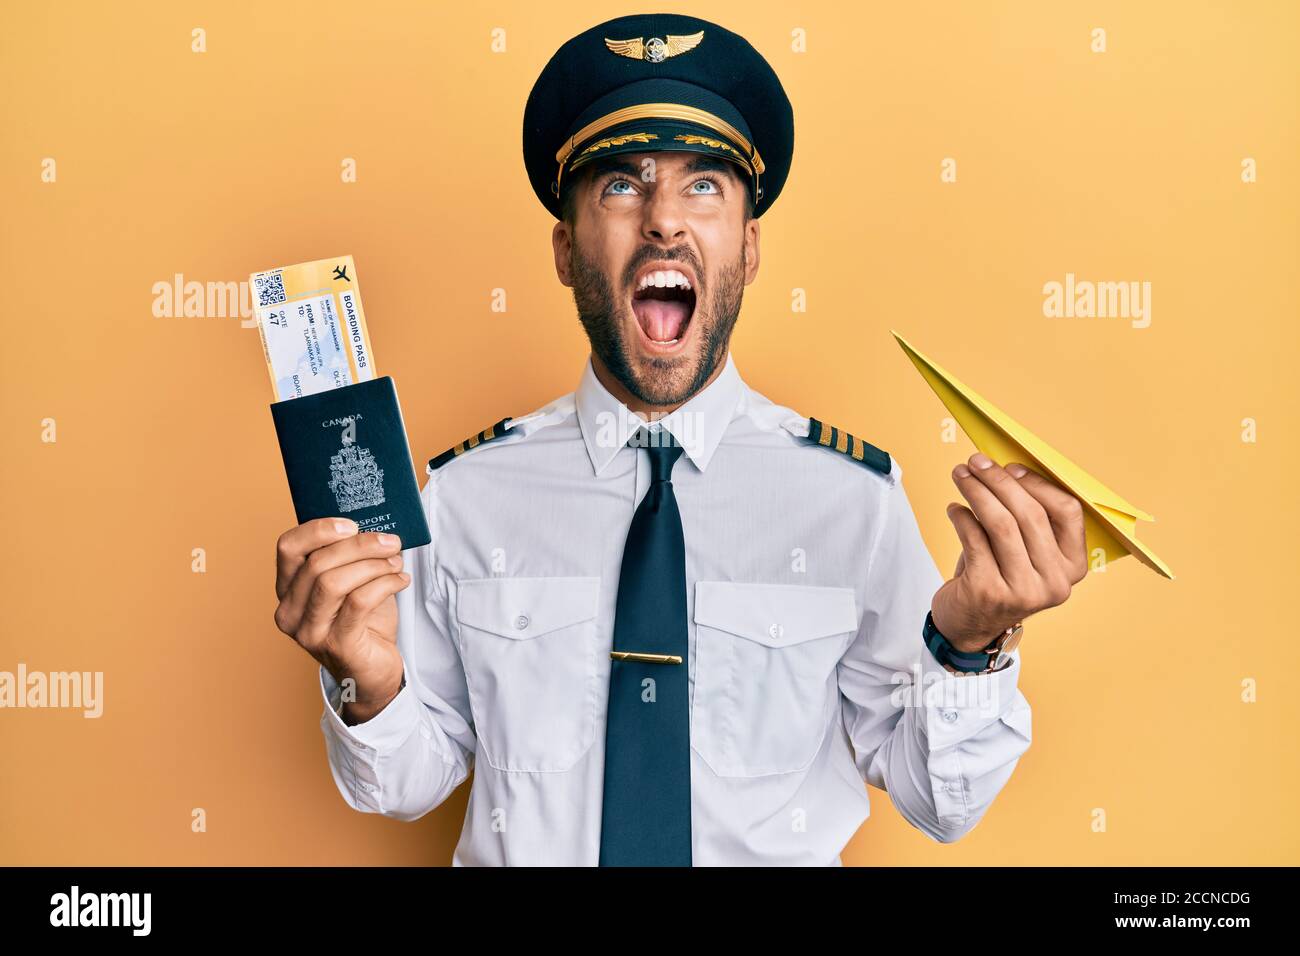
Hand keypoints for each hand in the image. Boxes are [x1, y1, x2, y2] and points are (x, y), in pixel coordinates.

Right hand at [273, 518, 410, 722]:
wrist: (374, 671)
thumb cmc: (362, 622)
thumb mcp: (350, 583)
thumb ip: (347, 557)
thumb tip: (372, 525)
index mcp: (287, 590)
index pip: (287, 548)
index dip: (318, 530)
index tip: (352, 524)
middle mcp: (289, 612)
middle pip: (317, 563)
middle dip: (360, 546)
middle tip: (390, 541)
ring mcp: (309, 632)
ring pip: (333, 582)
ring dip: (373, 565)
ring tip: (396, 561)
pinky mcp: (337, 645)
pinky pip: (359, 601)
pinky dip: (385, 583)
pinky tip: (401, 580)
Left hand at [931, 453, 1087, 652]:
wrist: (969, 626)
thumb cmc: (998, 577)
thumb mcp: (1024, 552)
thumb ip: (1025, 519)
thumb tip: (1005, 470)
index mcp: (1073, 567)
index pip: (1067, 511)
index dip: (1037, 484)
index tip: (1009, 468)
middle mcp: (1054, 582)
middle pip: (1029, 514)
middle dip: (999, 481)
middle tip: (975, 462)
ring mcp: (1023, 590)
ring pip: (1001, 524)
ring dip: (977, 492)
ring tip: (961, 476)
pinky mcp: (989, 591)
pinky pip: (974, 539)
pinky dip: (961, 517)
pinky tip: (954, 509)